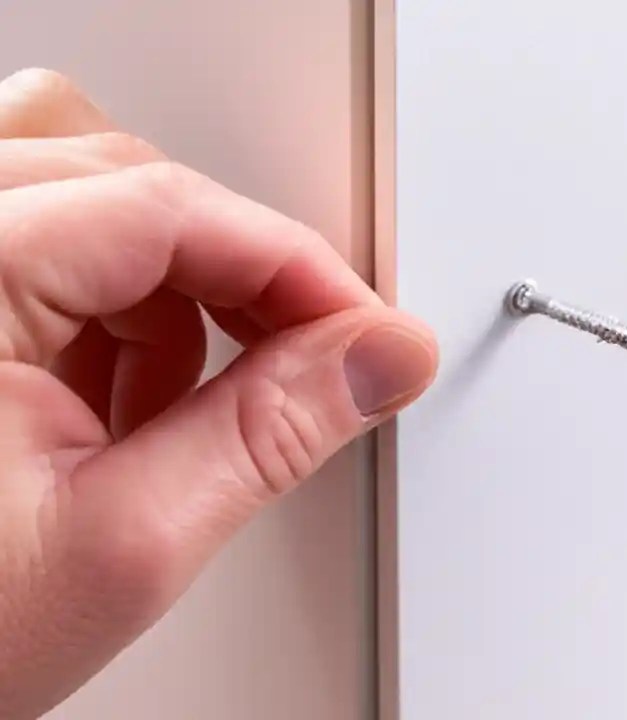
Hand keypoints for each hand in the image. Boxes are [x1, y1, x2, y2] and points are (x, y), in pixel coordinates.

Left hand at [0, 68, 436, 717]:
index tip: (363, 334)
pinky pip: (46, 250)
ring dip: (172, 295)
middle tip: (305, 363)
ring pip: (91, 206)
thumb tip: (375, 358)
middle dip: (239, 277)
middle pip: (132, 186)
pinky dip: (113, 315)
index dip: (293, 266)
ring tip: (185, 404)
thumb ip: (267, 434)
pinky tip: (120, 400)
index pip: (165, 207)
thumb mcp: (122, 545)